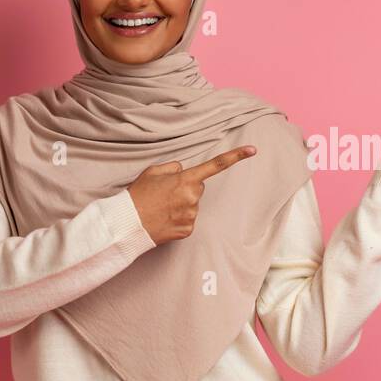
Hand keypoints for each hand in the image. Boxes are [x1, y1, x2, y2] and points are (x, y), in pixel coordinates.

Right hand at [128, 146, 256, 243]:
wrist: (128, 223)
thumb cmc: (138, 195)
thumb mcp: (152, 172)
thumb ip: (173, 168)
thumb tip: (182, 171)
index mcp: (185, 179)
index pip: (215, 165)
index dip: (235, 156)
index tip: (253, 150)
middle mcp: (193, 196)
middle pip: (198, 188)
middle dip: (185, 189)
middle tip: (164, 195)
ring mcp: (192, 214)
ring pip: (193, 205)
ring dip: (181, 205)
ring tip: (161, 208)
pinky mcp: (189, 230)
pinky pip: (188, 220)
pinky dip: (178, 220)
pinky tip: (164, 220)